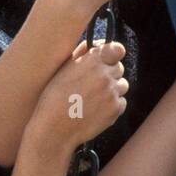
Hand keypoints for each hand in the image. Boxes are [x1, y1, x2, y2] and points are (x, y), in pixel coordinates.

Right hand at [31, 38, 127, 156]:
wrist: (54, 129)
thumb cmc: (53, 99)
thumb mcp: (63, 70)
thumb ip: (81, 54)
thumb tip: (96, 46)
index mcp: (92, 61)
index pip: (117, 49)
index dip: (113, 54)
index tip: (108, 60)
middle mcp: (105, 74)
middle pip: (119, 69)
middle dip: (109, 74)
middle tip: (93, 85)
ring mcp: (112, 92)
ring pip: (122, 85)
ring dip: (112, 90)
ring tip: (93, 99)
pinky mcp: (115, 109)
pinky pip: (121, 102)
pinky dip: (113, 105)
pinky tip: (96, 110)